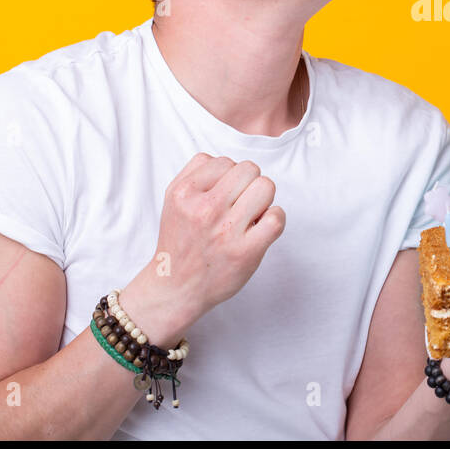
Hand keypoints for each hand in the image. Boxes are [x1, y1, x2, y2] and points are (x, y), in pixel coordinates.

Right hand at [122, 153, 285, 343]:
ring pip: (266, 186)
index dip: (229, 176)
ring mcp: (226, 231)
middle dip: (249, 184)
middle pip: (249, 169)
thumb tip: (228, 161)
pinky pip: (276, 217)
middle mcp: (205, 210)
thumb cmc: (181, 240)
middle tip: (240, 204)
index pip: (225, 161)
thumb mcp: (173, 199)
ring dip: (262, 199)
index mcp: (185, 193)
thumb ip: (196, 172)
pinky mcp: (246, 252)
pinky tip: (262, 227)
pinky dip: (274, 218)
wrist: (176, 287)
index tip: (224, 195)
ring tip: (250, 215)